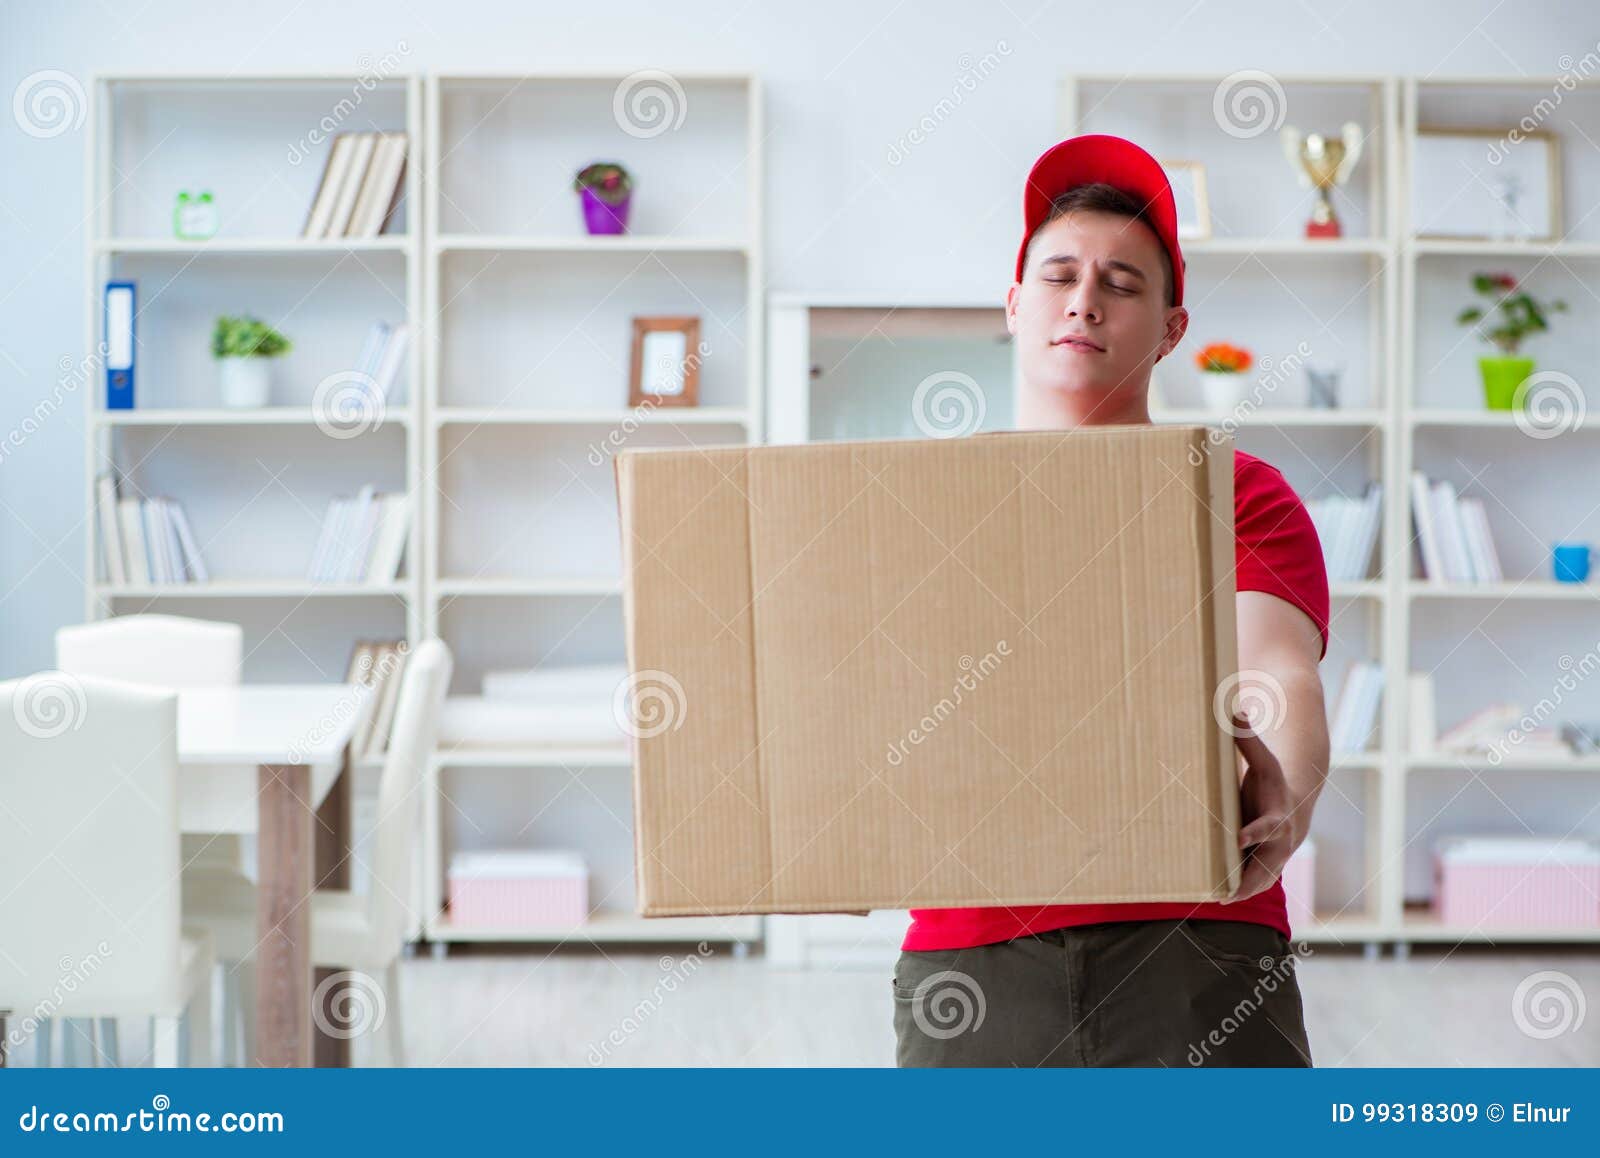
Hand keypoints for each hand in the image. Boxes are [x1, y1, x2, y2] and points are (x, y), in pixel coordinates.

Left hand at [1223, 715, 1302, 903]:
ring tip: (1212, 899)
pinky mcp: (1265, 868)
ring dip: (1239, 892)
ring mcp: (1275, 859)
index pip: (1268, 826)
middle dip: (1248, 880)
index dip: (1254, 833)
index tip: (1238, 838)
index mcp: (1278, 816)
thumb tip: (1233, 709)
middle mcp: (1280, 843)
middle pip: (1266, 866)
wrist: (1291, 803)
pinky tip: (1210, 896)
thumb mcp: (1261, 760)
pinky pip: (1250, 885)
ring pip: (1259, 881)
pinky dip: (1235, 892)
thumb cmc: (1272, 781)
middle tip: (1225, 892)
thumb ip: (1246, 739)